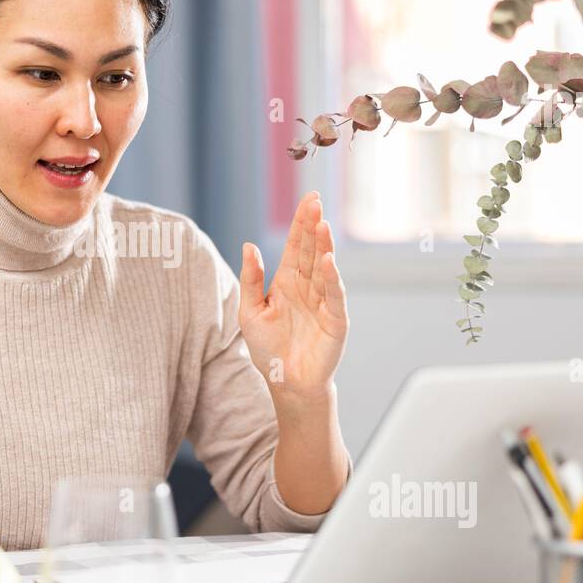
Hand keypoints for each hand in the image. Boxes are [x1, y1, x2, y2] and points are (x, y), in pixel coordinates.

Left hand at [238, 191, 347, 399]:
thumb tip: (248, 245)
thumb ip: (250, 280)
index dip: (300, 223)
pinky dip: (331, 279)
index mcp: (287, 281)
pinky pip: (333, 296)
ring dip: (322, 246)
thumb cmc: (268, 348)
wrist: (286, 382)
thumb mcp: (250, 312)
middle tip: (314, 202)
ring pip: (323, 268)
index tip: (307, 200)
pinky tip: (327, 261)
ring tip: (321, 224)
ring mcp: (323, 301)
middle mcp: (307, 287)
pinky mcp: (335, 320)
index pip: (294, 246)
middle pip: (310, 250)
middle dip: (312, 226)